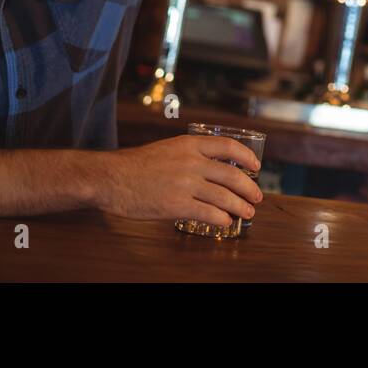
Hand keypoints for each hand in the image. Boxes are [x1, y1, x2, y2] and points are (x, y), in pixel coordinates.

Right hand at [93, 135, 262, 228]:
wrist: (111, 178)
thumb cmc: (136, 165)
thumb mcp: (167, 149)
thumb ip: (189, 155)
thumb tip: (213, 167)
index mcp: (190, 144)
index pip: (229, 147)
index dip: (247, 157)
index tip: (256, 167)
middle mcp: (192, 162)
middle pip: (233, 175)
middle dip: (249, 188)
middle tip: (257, 197)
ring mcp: (185, 184)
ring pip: (224, 197)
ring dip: (240, 207)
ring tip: (248, 213)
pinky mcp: (176, 205)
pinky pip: (209, 213)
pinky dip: (222, 219)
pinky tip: (225, 222)